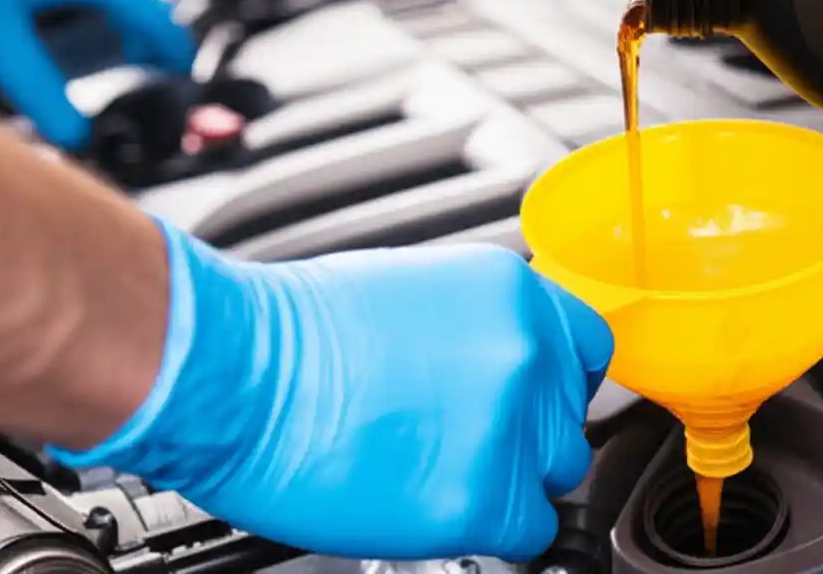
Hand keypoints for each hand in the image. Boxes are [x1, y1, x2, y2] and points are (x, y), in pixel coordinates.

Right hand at [51, 223, 612, 561]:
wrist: (235, 369)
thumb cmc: (294, 332)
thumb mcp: (414, 292)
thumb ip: (479, 325)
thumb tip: (501, 362)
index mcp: (511, 295)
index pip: (587, 349)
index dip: (555, 385)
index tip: (534, 403)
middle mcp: (525, 354)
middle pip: (569, 421)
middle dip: (524, 437)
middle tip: (463, 441)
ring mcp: (507, 426)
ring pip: (554, 478)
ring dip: (508, 481)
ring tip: (440, 469)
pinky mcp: (479, 497)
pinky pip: (528, 530)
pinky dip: (491, 528)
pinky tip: (437, 502)